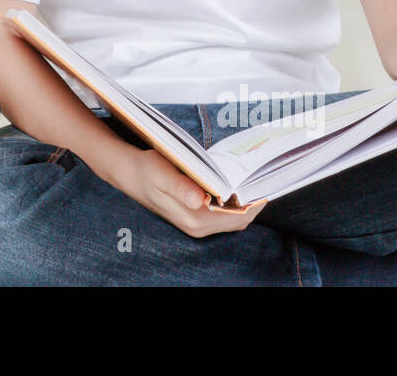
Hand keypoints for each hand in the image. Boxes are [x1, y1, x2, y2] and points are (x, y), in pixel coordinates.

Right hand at [108, 146, 266, 238]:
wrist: (131, 174)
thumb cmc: (147, 170)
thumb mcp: (162, 174)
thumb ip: (181, 187)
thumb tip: (200, 198)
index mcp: (195, 219)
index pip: (237, 216)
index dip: (255, 202)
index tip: (265, 183)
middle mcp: (199, 227)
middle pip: (240, 219)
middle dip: (255, 201)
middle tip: (265, 177)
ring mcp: (199, 224)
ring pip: (235, 218)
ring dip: (246, 202)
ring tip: (254, 180)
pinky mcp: (197, 217)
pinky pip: (225, 214)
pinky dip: (236, 202)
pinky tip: (236, 186)